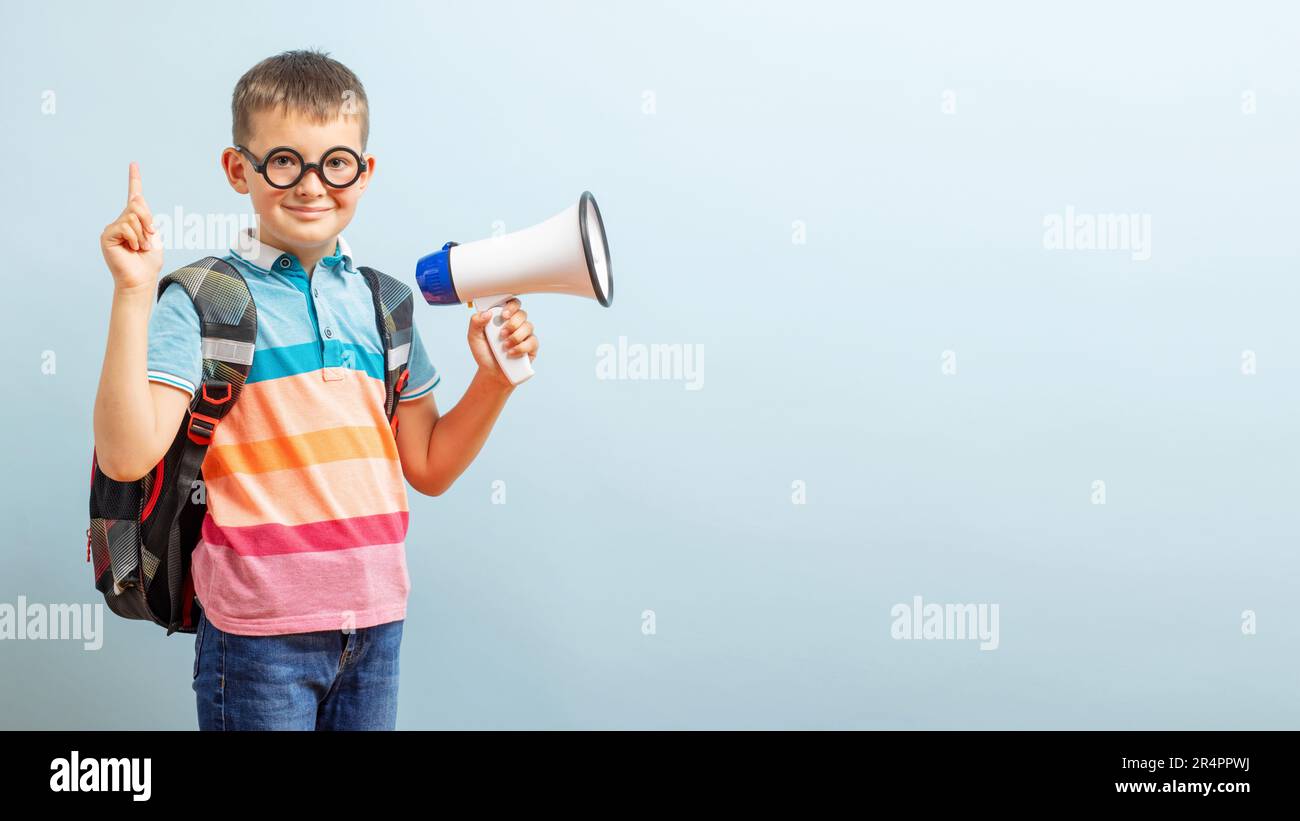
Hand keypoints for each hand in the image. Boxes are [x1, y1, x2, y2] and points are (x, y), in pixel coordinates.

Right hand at [101, 162, 162, 292]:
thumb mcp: (153, 235)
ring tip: (141, 247)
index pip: (134, 197)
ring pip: (132, 216)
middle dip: (148, 220)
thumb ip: (146, 216)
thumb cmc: (149, 261)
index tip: (134, 164)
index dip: (134, 180)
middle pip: (137, 204)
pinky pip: (125, 227)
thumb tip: (136, 198)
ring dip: (143, 233)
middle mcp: (122, 221)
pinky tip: (132, 248)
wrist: (142, 279)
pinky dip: (135, 238)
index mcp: (135, 220)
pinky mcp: (107, 235)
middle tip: (150, 237)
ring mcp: (113, 228)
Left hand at [467, 298, 538, 386]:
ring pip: (528, 326)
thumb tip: (487, 313)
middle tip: (502, 334)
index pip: (512, 304)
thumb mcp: (474, 337)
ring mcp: (525, 335)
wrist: (491, 373)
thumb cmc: (484, 353)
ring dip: (515, 336)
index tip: (503, 315)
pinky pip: (532, 341)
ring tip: (504, 346)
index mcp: (502, 318)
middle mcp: (515, 324)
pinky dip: (521, 347)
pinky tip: (511, 353)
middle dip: (513, 323)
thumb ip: (475, 322)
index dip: (510, 306)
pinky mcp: (531, 346)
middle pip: (522, 313)